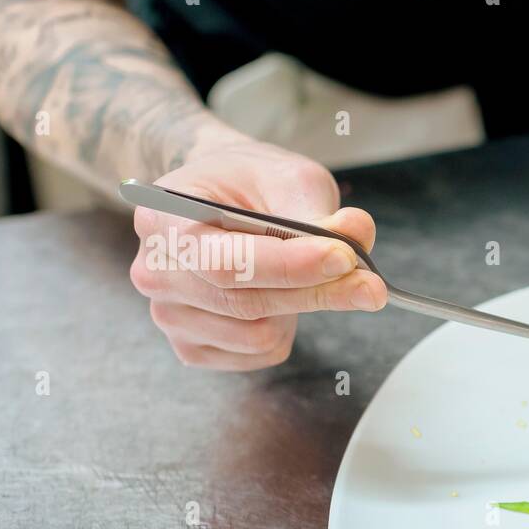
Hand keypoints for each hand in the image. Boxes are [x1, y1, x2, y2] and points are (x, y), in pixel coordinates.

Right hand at [128, 140, 386, 369]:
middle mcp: (156, 272)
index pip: (230, 262)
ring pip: (258, 333)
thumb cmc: (246, 185)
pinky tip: (281, 298)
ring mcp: (168, 316)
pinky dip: (286, 329)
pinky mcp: (193, 346)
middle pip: (248, 303)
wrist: (216, 198)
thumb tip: (356, 234)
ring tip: (303, 276)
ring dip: (301, 308)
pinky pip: (259, 352)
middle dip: (319, 292)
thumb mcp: (287, 176)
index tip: (346, 258)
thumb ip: (319, 209)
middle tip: (372, 283)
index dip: (293, 266)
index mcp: (163, 219)